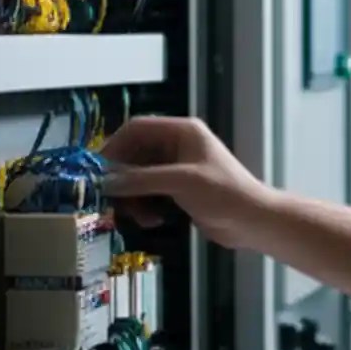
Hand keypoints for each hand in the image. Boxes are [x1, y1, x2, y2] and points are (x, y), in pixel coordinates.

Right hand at [100, 116, 276, 248]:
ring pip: (138, 178)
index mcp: (182, 132)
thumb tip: (106, 181)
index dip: (115, 146)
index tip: (98, 170)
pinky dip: (145, 207)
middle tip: (113, 201)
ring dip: (134, 198)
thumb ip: (142, 179)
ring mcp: (176, 168)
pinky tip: (154, 221)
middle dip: (124, 180)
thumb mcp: (181, 182)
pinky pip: (148, 193)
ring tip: (141, 217)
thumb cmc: (224, 193)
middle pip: (134, 155)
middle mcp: (177, 146)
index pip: (137, 128)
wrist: (252, 221)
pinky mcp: (177, 190)